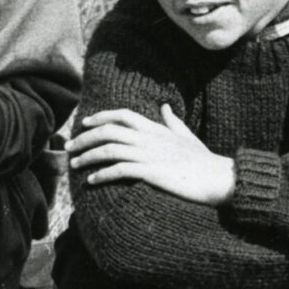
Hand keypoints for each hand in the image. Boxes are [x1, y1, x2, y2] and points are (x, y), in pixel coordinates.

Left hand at [68, 104, 235, 205]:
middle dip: (84, 138)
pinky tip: (91, 181)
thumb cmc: (203, 160)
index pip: (121, 115)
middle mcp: (149, 138)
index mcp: (155, 128)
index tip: (83, 123)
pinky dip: (102, 175)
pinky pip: (119, 171)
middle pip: (107, 131)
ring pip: (108, 150)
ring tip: (74, 165)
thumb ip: (172, 121)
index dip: (100, 117)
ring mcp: (149, 154)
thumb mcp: (186, 136)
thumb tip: (165, 107)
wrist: (219, 178)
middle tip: (69, 148)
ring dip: (87, 157)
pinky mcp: (151, 172)